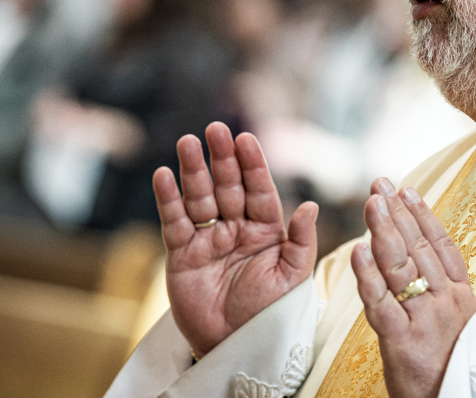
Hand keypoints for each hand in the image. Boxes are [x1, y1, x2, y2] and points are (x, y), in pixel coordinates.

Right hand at [153, 121, 318, 357]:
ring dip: (193, 170)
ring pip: (200, 197)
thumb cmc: (269, 313)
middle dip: (222, 158)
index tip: (246, 139)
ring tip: (188, 141)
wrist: (235, 346)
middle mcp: (236, 228)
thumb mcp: (292, 278)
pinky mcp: (182, 254)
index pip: (260, 190)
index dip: (253, 165)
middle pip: (228, 186)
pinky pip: (175, 221)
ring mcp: (208, 239)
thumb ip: (301, 242)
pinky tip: (164, 175)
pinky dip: (168, 198)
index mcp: (266, 230)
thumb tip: (311, 206)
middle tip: (216, 129)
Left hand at [351, 178, 475, 397]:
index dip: (423, 215)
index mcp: (462, 297)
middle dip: (397, 212)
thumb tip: (432, 272)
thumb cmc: (459, 372)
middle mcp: (445, 302)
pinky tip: (356, 251)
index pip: (440, 246)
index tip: (409, 189)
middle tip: (380, 183)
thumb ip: (448, 298)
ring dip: (382, 230)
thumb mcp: (465, 328)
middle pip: (418, 247)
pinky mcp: (402, 341)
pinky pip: (381, 303)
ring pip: (400, 266)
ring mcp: (424, 319)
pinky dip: (367, 276)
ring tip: (370, 202)